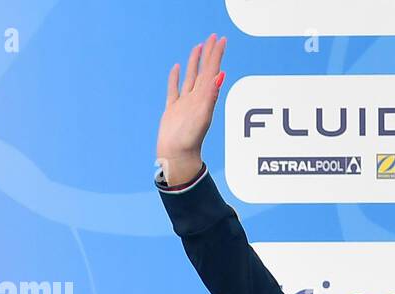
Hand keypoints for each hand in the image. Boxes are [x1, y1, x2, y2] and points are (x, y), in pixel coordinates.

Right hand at [156, 32, 227, 184]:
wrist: (177, 156)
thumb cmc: (189, 139)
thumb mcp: (202, 115)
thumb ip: (211, 95)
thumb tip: (220, 76)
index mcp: (204, 98)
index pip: (212, 71)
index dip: (217, 55)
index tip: (221, 39)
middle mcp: (196, 99)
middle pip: (204, 71)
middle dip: (209, 54)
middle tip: (214, 37)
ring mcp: (184, 104)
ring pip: (191, 78)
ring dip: (195, 62)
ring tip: (199, 47)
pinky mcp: (173, 110)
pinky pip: (175, 89)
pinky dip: (176, 78)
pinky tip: (178, 68)